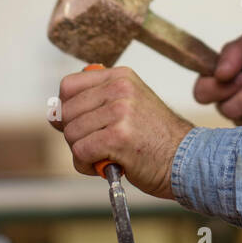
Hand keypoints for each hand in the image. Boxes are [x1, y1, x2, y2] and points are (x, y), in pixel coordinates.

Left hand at [53, 66, 193, 199]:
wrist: (187, 159)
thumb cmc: (155, 138)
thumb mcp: (129, 104)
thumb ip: (96, 101)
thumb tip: (54, 113)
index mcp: (120, 77)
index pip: (68, 86)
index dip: (67, 109)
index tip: (81, 123)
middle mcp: (120, 89)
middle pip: (66, 113)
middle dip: (76, 135)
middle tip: (100, 144)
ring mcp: (120, 112)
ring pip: (71, 135)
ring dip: (83, 152)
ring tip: (106, 155)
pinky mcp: (118, 137)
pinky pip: (80, 153)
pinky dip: (88, 165)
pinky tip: (107, 165)